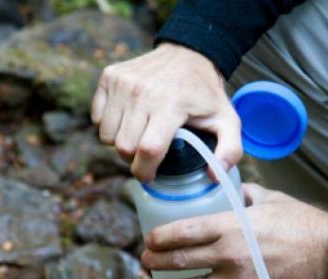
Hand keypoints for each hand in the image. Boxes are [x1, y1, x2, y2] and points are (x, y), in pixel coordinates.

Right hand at [91, 43, 241, 181]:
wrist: (188, 53)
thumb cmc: (206, 94)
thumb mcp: (228, 121)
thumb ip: (230, 150)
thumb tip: (214, 176)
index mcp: (170, 106)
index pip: (147, 150)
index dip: (145, 171)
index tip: (150, 175)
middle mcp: (142, 93)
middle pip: (124, 147)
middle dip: (134, 159)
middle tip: (148, 154)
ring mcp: (123, 83)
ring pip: (106, 135)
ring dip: (121, 143)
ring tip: (140, 135)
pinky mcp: (110, 76)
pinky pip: (98, 117)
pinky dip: (110, 124)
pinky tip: (129, 118)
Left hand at [141, 184, 327, 278]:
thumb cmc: (302, 223)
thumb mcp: (270, 199)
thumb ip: (245, 194)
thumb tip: (232, 191)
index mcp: (230, 226)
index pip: (183, 231)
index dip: (160, 237)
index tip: (149, 240)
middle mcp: (228, 254)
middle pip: (180, 261)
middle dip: (156, 262)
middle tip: (146, 262)